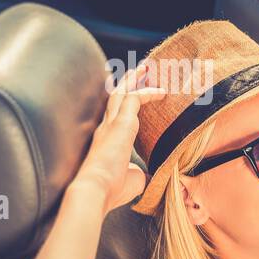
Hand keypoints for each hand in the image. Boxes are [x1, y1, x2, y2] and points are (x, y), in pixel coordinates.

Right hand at [70, 65, 166, 214]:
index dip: (125, 105)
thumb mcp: (132, 180)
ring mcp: (111, 123)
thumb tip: (146, 175)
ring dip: (134, 79)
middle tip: (140, 70)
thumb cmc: (112, 190)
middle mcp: (106, 128)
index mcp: (107, 141)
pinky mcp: (121, 122)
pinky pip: (135, 98)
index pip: (115, 116)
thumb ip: (139, 173)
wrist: (97, 189)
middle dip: (127, 82)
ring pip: (121, 92)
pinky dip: (148, 92)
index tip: (136, 96)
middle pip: (115, 98)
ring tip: (146, 68)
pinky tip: (162, 92)